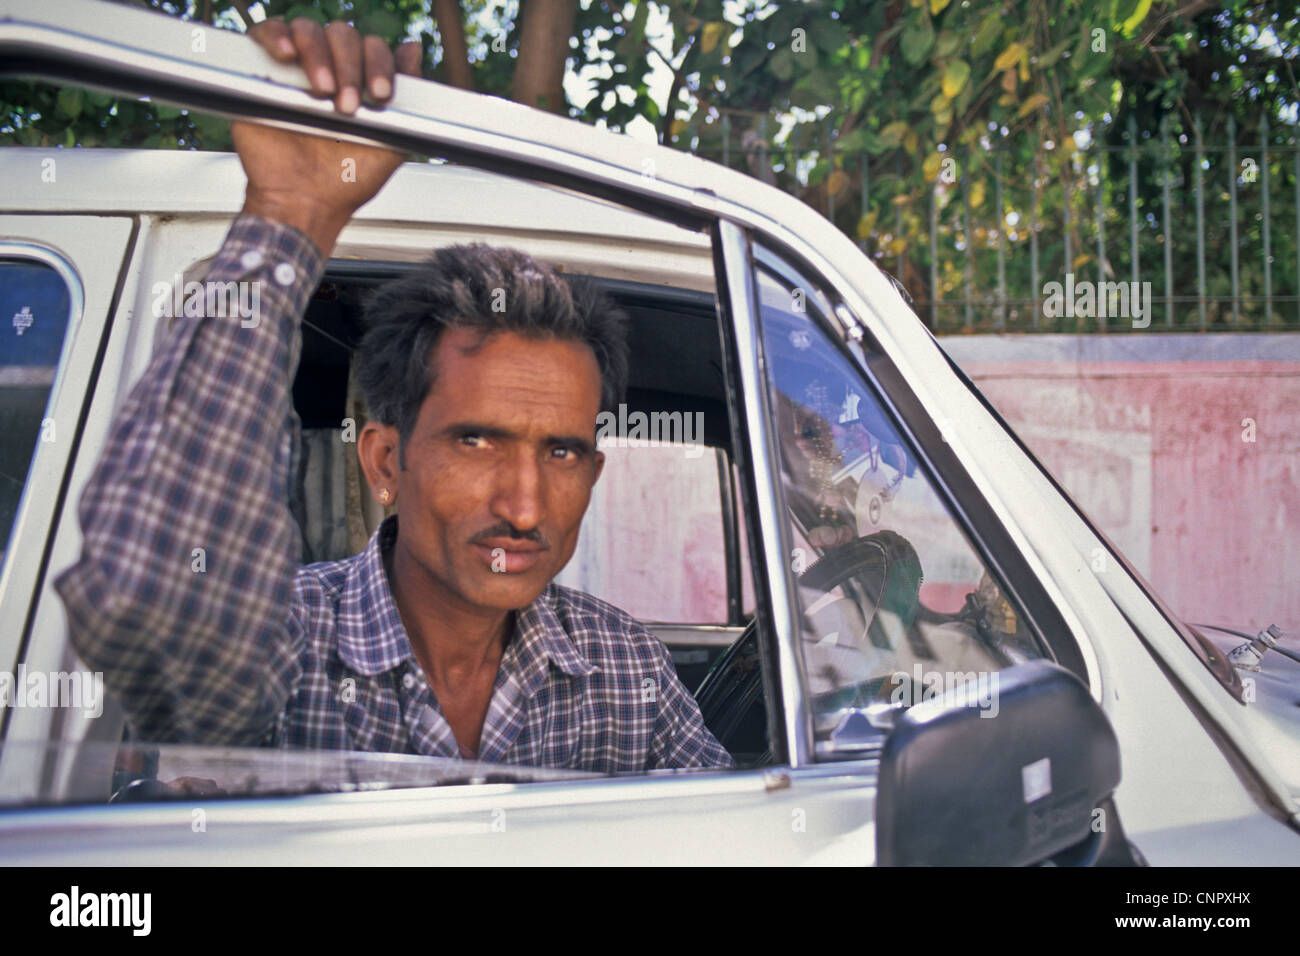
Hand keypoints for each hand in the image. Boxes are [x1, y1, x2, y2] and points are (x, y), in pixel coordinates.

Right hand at [234, 18, 422, 254]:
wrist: (306, 202)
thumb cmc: (346, 181)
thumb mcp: (392, 141)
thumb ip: (405, 96)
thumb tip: (412, 48)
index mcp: (359, 81)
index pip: (373, 48)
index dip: (379, 64)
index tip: (379, 94)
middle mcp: (329, 70)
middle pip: (342, 35)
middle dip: (350, 67)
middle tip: (346, 106)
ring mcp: (295, 69)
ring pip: (308, 30)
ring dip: (318, 55)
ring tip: (321, 93)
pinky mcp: (262, 72)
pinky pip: (265, 33)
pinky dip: (275, 35)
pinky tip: (286, 56)